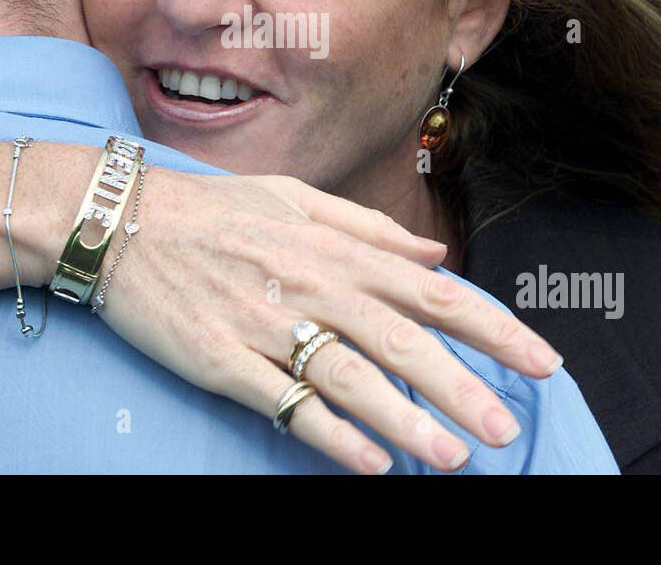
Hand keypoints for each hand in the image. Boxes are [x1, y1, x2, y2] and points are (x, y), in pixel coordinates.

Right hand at [94, 170, 562, 473]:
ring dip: (406, 422)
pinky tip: (369, 463)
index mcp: (335, 248)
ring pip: (351, 378)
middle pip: (403, 343)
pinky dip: (330, 435)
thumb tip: (434, 252)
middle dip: (462, 388)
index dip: (492, 327)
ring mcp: (267, 325)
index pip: (432, 293)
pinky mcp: (223, 360)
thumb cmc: (214, 211)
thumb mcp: (295, 197)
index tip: (540, 360)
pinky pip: (286, 404)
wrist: (120, 223)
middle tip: (507, 430)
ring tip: (452, 459)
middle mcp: (312, 285)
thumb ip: (369, 228)